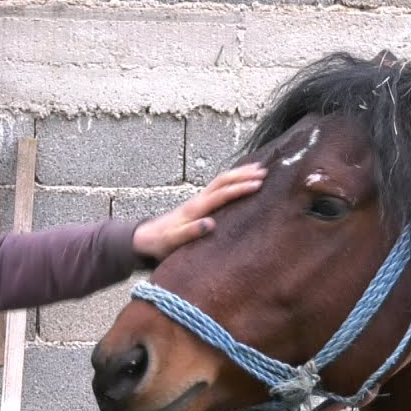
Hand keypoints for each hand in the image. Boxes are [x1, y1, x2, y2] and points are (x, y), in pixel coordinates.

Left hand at [131, 162, 265, 262]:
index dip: (240, 188)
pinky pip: (218, 186)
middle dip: (243, 174)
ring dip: (239, 173)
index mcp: (195, 208)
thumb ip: (190, 232)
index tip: (258, 184)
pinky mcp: (198, 204)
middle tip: (264, 171)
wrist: (145, 238)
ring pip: (221, 180)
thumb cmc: (160, 242)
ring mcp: (198, 200)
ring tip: (257, 168)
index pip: (222, 194)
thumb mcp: (173, 241)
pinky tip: (239, 179)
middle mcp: (198, 200)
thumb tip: (210, 223)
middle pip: (223, 180)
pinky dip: (232, 179)